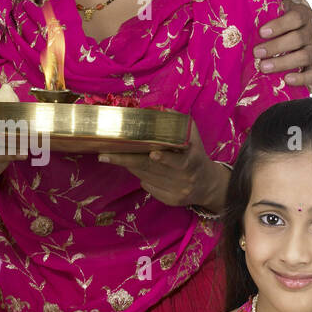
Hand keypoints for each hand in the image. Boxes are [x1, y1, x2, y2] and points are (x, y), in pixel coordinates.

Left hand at [99, 126, 225, 211]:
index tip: (152, 153)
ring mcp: (177, 191)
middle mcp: (185, 178)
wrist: (207, 184)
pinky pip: (149, 187)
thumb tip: (158, 110)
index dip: (165, 158)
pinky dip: (142, 178)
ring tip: (114, 156)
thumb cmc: (195, 155)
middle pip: (151, 169)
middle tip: (104, 155)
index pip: (178, 161)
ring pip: (146, 177)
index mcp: (193, 160)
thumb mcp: (192, 137)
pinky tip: (141, 170)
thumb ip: (178, 123)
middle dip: (126, 160)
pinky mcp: (171, 201)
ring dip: (130, 165)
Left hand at [254, 0, 311, 87]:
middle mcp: (309, 32)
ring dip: (283, 62)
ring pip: (303, 57)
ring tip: (263, 67)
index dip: (280, 24)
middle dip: (277, 46)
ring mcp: (311, 50)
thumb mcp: (272, 3)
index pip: (297, 16)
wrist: (281, 38)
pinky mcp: (311, 68)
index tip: (262, 31)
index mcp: (301, 14)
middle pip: (298, 38)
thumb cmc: (273, 18)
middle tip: (256, 52)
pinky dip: (301, 78)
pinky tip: (287, 80)